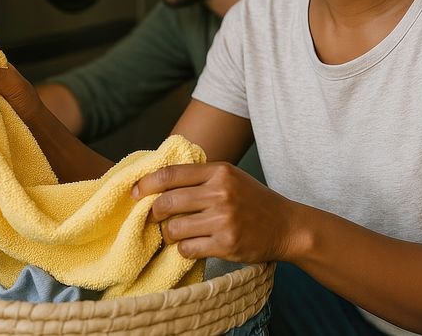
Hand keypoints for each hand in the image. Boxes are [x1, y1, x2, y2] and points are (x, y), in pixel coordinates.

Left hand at [132, 162, 303, 262]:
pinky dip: (185, 249)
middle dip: (154, 213)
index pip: (171, 174)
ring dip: (168, 234)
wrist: (287, 226)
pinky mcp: (226, 244)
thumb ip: (199, 177)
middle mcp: (221, 193)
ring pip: (173, 229)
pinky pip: (188, 249)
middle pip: (166, 203)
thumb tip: (157, 183)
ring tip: (176, 233)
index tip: (134, 193)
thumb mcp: (231, 177)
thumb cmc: (254, 201)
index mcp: (219, 172)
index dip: (146, 184)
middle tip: (156, 218)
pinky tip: (194, 245)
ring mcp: (224, 220)